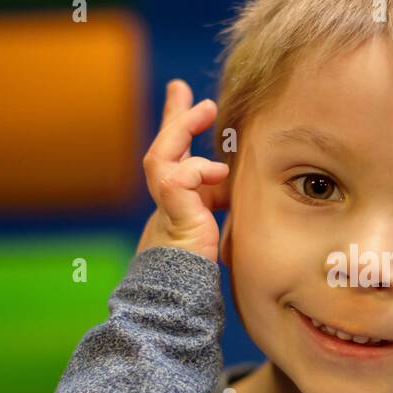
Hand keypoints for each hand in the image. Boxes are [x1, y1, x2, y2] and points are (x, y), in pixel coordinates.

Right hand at [136, 79, 230, 261]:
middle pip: (162, 152)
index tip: (187, 103)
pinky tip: (216, 172)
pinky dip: (196, 170)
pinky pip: (175, 180)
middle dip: (172, 119)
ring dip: (181, 131)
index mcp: (176, 208)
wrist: (179, 304)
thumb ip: (218, 204)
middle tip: (180, 88)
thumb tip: (231, 180)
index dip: (179, 133)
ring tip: (205, 110)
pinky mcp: (171, 216)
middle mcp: (165, 205)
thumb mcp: (215, 229)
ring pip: (160, 159)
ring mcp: (164, 210)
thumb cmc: (200, 277)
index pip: (175, 162)